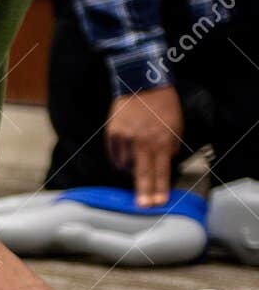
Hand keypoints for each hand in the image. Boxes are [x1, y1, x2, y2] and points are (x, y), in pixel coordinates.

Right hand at [106, 87, 182, 206]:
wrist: (141, 84)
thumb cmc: (162, 104)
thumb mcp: (176, 125)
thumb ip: (170, 146)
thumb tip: (164, 163)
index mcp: (161, 140)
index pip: (160, 171)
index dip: (159, 188)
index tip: (158, 202)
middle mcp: (142, 142)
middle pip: (141, 174)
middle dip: (144, 192)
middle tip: (143, 205)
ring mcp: (125, 139)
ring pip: (126, 164)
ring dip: (132, 167)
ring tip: (137, 157)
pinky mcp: (112, 135)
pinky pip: (116, 155)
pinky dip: (121, 158)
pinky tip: (127, 152)